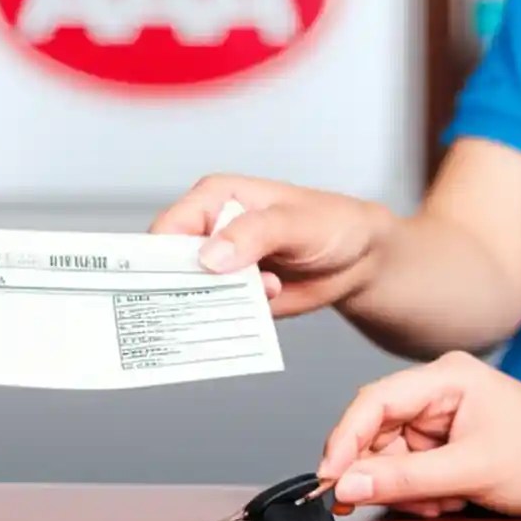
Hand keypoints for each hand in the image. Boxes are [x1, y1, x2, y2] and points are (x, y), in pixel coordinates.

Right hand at [149, 174, 393, 316]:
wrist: (359, 259)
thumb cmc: (331, 223)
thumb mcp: (296, 222)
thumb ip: (254, 234)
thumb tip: (211, 256)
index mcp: (213, 200)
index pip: (169, 228)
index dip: (160, 256)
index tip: (167, 282)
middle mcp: (208, 232)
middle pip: (171, 265)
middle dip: (181, 287)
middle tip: (209, 300)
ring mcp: (219, 267)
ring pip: (189, 294)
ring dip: (211, 306)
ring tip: (256, 296)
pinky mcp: (233, 295)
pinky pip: (214, 313)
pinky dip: (227, 319)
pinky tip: (262, 307)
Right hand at [317, 351, 520, 516]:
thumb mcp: (473, 470)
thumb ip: (407, 478)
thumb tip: (349, 484)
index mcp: (444, 377)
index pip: (373, 402)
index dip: (344, 439)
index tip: (330, 477)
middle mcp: (436, 391)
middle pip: (376, 432)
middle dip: (385, 473)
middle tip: (402, 501)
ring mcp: (439, 417)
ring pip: (390, 457)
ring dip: (408, 488)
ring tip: (444, 501)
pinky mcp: (443, 441)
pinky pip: (409, 469)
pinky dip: (421, 492)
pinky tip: (449, 499)